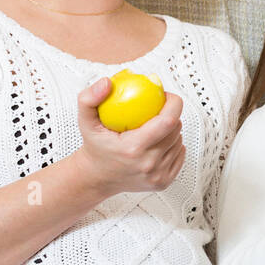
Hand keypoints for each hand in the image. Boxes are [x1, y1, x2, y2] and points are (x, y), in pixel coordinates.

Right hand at [73, 77, 185, 197]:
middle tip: (158, 108)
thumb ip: (89, 98)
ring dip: (171, 130)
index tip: (166, 96)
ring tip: (155, 126)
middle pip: (176, 129)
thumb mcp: (85, 120)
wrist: (96, 178)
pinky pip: (179, 154)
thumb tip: (107, 82)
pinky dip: (173, 145)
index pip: (168, 121)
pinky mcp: (164, 182)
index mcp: (133, 149)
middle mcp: (148, 164)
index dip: (174, 104)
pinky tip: (159, 140)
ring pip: (179, 141)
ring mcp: (158, 175)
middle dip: (171, 114)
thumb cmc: (94, 146)